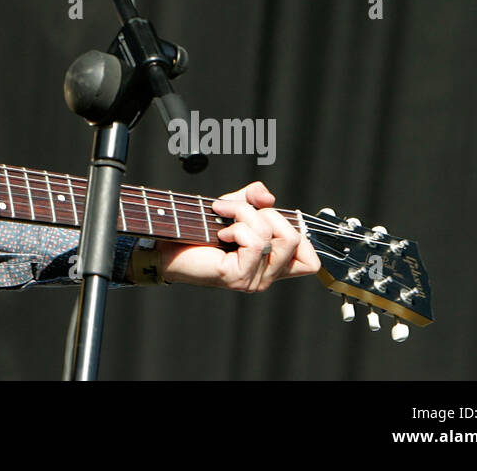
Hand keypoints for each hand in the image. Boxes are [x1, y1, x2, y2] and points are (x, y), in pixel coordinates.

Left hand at [153, 181, 320, 290]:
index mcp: (271, 263)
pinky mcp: (238, 277)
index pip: (310, 261)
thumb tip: (268, 197)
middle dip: (266, 213)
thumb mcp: (232, 207)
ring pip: (274, 236)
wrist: (166, 247)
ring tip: (225, 220)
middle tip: (236, 212)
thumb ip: (253, 198)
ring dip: (246, 216)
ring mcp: (255, 280)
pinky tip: (220, 232)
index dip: (299, 234)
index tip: (267, 216)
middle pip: (295, 238)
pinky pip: (255, 243)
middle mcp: (268, 276)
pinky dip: (238, 228)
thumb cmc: (198, 230)